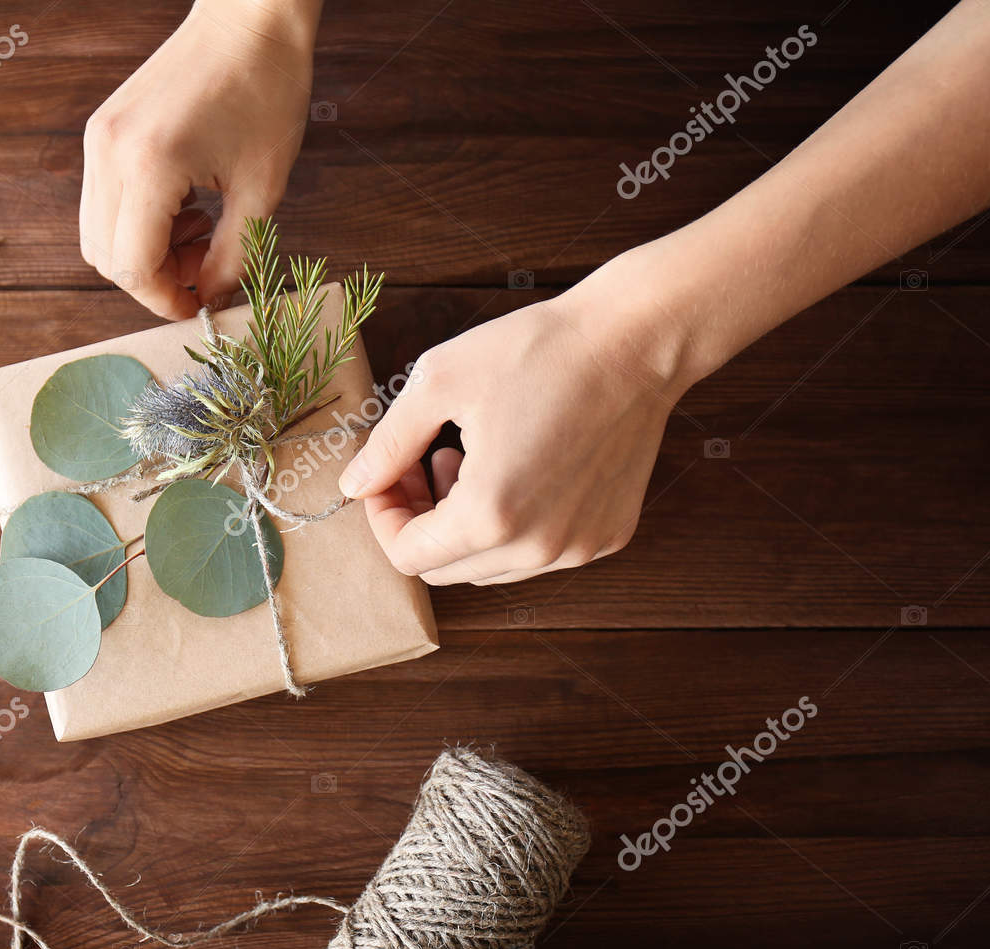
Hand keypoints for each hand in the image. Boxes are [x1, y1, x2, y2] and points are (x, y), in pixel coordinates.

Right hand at [80, 0, 320, 319]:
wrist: (248, 18)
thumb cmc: (265, 91)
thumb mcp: (262, 188)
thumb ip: (235, 256)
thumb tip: (213, 299)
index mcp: (149, 166)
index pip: (132, 267)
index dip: (165, 300)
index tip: (200, 305)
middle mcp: (109, 154)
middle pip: (106, 257)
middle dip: (154, 280)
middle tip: (207, 269)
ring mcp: (98, 140)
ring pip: (98, 233)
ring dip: (145, 253)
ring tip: (201, 234)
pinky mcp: (102, 131)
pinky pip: (103, 202)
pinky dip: (137, 223)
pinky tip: (185, 209)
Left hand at [338, 250, 694, 585]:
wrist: (637, 339)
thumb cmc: (539, 350)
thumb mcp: (440, 382)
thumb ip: (388, 444)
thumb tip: (352, 485)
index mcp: (490, 515)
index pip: (407, 556)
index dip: (384, 516)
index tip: (388, 472)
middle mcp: (539, 548)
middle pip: (446, 568)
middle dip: (420, 520)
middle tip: (422, 461)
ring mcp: (579, 548)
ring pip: (491, 566)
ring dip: (464, 526)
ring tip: (467, 460)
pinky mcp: (608, 535)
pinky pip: (540, 552)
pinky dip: (514, 524)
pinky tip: (518, 466)